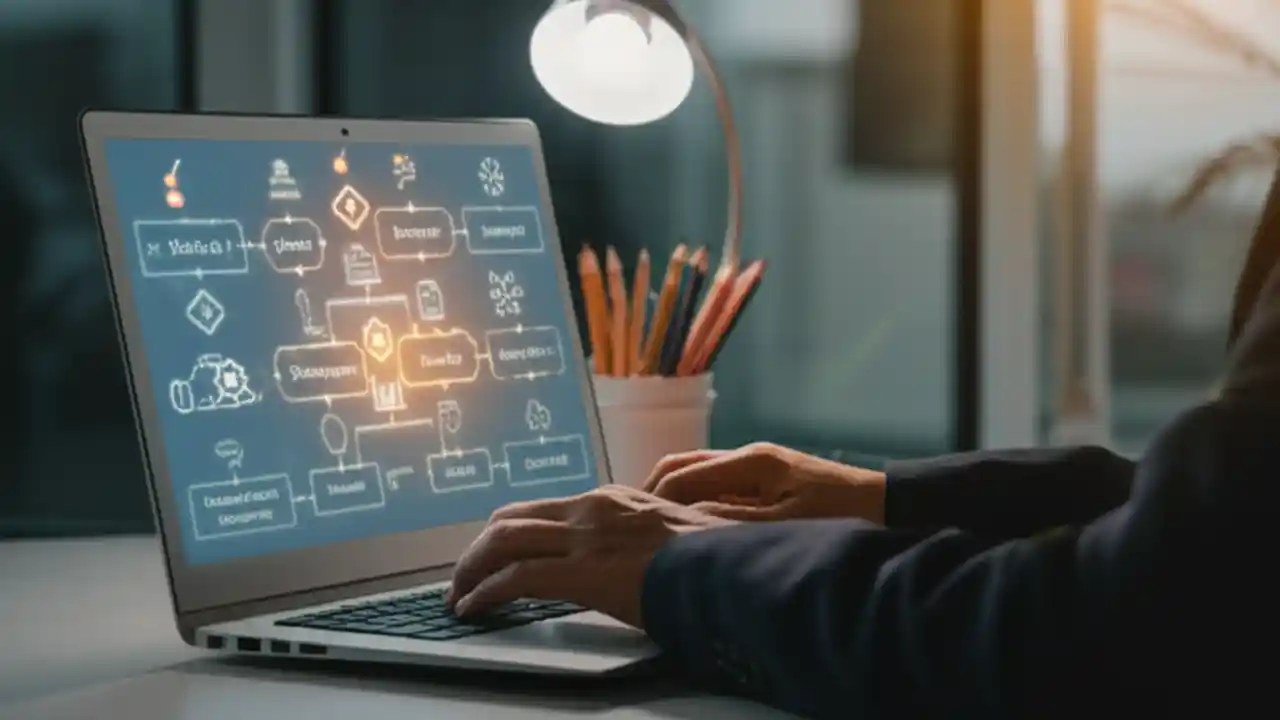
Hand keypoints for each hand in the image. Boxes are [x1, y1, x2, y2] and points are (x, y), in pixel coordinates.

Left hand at [444, 484, 734, 628]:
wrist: (734, 569)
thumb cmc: (718, 560)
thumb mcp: (679, 537)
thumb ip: (650, 542)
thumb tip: (645, 562)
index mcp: (616, 499)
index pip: (547, 508)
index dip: (513, 531)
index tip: (500, 552)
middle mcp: (592, 508)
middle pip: (513, 517)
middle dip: (482, 547)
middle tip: (467, 574)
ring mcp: (584, 536)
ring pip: (504, 540)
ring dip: (472, 569)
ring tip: (459, 594)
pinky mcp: (580, 570)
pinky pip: (515, 578)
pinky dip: (486, 592)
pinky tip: (473, 608)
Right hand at [642, 442, 887, 523]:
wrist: (889, 506)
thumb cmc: (839, 518)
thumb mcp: (782, 526)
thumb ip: (727, 521)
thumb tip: (678, 520)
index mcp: (750, 462)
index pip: (681, 476)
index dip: (651, 501)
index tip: (630, 528)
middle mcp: (748, 456)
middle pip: (681, 466)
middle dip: (651, 493)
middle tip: (629, 525)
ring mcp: (757, 465)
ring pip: (696, 473)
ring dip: (671, 497)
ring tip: (650, 529)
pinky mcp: (767, 479)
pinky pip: (716, 485)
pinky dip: (693, 501)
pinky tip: (687, 528)